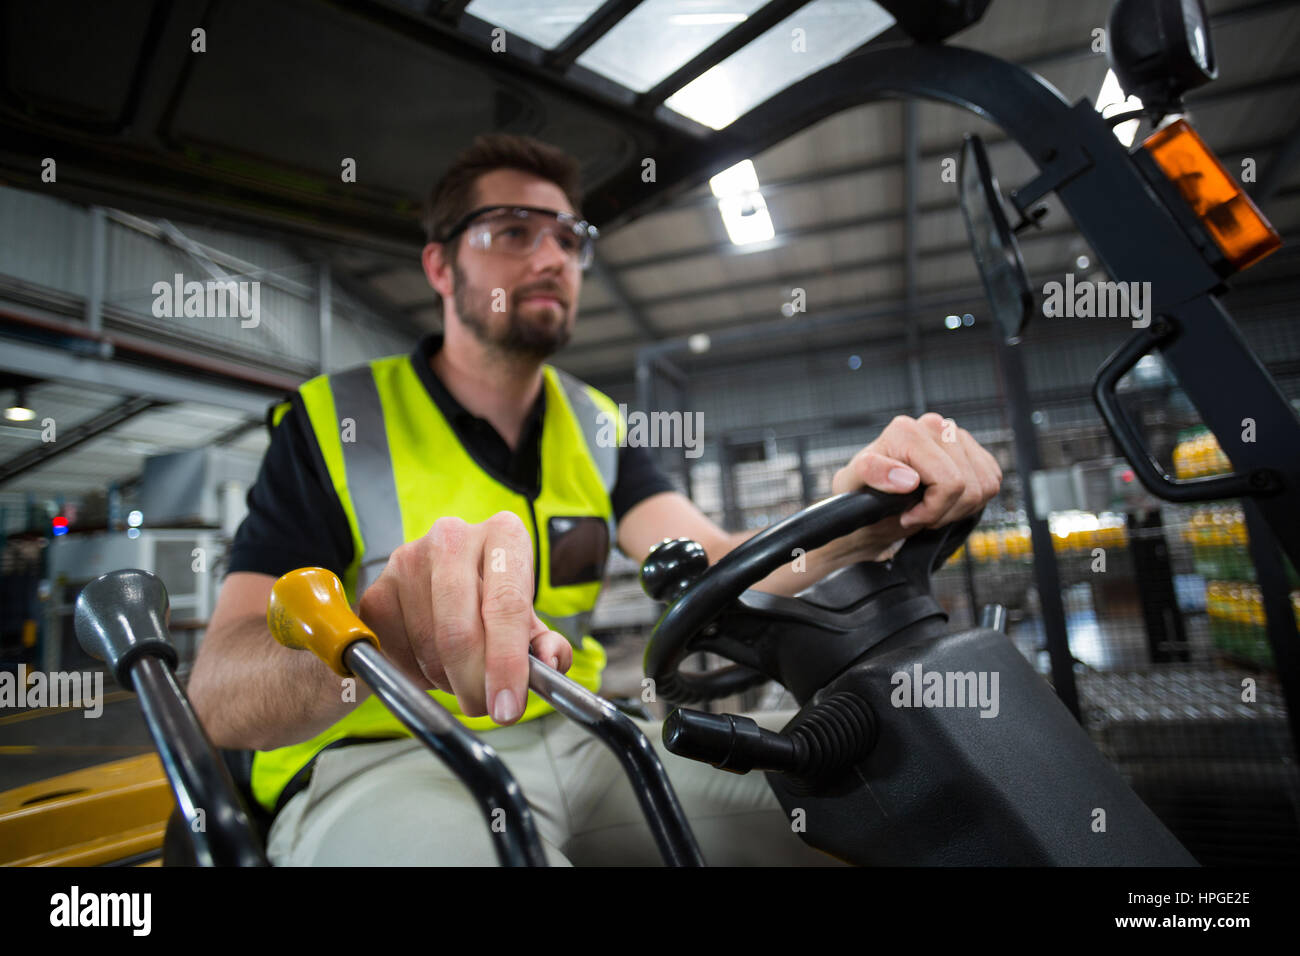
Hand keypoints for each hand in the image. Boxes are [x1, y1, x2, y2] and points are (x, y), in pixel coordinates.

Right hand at [357, 511, 572, 724]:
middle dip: (475, 683)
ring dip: (448, 681)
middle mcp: (453, 537)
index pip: (506, 604)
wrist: (433, 591)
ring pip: (429, 648)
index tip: (508, 707)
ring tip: (461, 676)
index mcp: (503, 535)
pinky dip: (418, 676)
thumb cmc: (488, 603)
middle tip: (485, 708)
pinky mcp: (377, 591)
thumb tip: (553, 662)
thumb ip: (546, 644)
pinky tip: (432, 664)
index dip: (507, 664)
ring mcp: (407, 560)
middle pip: (460, 631)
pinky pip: (397, 654)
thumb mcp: (527, 621)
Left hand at [829, 413, 1001, 557]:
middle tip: (917, 514)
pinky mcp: (972, 449)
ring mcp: (956, 435)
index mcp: (907, 431)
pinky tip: (945, 500)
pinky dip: (972, 500)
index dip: (932, 510)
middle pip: (969, 487)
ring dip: (958, 508)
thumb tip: (908, 478)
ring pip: (985, 486)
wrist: (871, 503)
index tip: (906, 515)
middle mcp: (934, 425)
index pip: (949, 482)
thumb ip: (873, 474)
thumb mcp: (853, 484)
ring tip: (929, 507)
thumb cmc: (861, 493)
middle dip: (944, 512)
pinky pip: (992, 481)